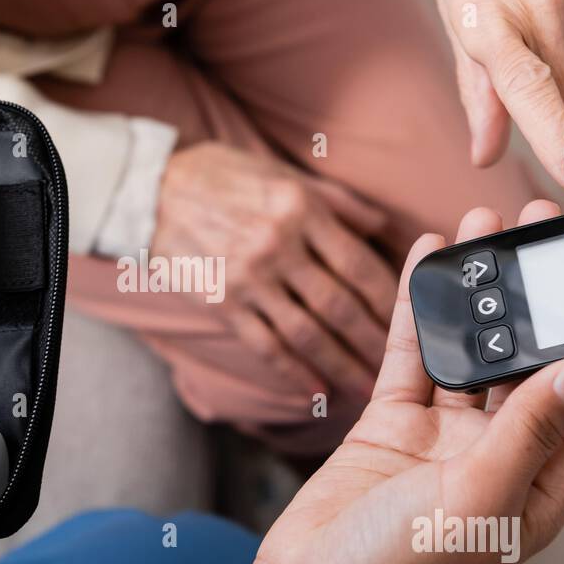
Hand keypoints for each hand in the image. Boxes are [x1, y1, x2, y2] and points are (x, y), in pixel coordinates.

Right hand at [151, 141, 398, 396]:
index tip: (413, 320)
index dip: (392, 299)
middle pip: (340, 305)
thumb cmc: (224, 176)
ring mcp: (249, 279)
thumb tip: (383, 228)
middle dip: (375, 341)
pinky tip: (317, 389)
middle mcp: (279, 246)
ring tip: (367, 387)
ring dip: (341, 363)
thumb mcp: (284, 174)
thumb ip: (336, 202)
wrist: (150, 190)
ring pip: (308, 332)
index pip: (360, 263)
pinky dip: (294, 371)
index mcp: (301, 210)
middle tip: (403, 368)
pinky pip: (267, 345)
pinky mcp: (223, 303)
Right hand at [169, 202, 563, 563]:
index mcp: (540, 488)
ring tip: (486, 222)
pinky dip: (422, 307)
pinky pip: (414, 353)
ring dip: (483, 291)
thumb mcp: (480, 499)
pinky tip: (429, 256)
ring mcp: (444, 438)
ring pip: (475, 349)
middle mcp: (500, 456)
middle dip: (546, 300)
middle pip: (537, 365)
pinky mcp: (393, 423)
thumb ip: (531, 431)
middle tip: (547, 232)